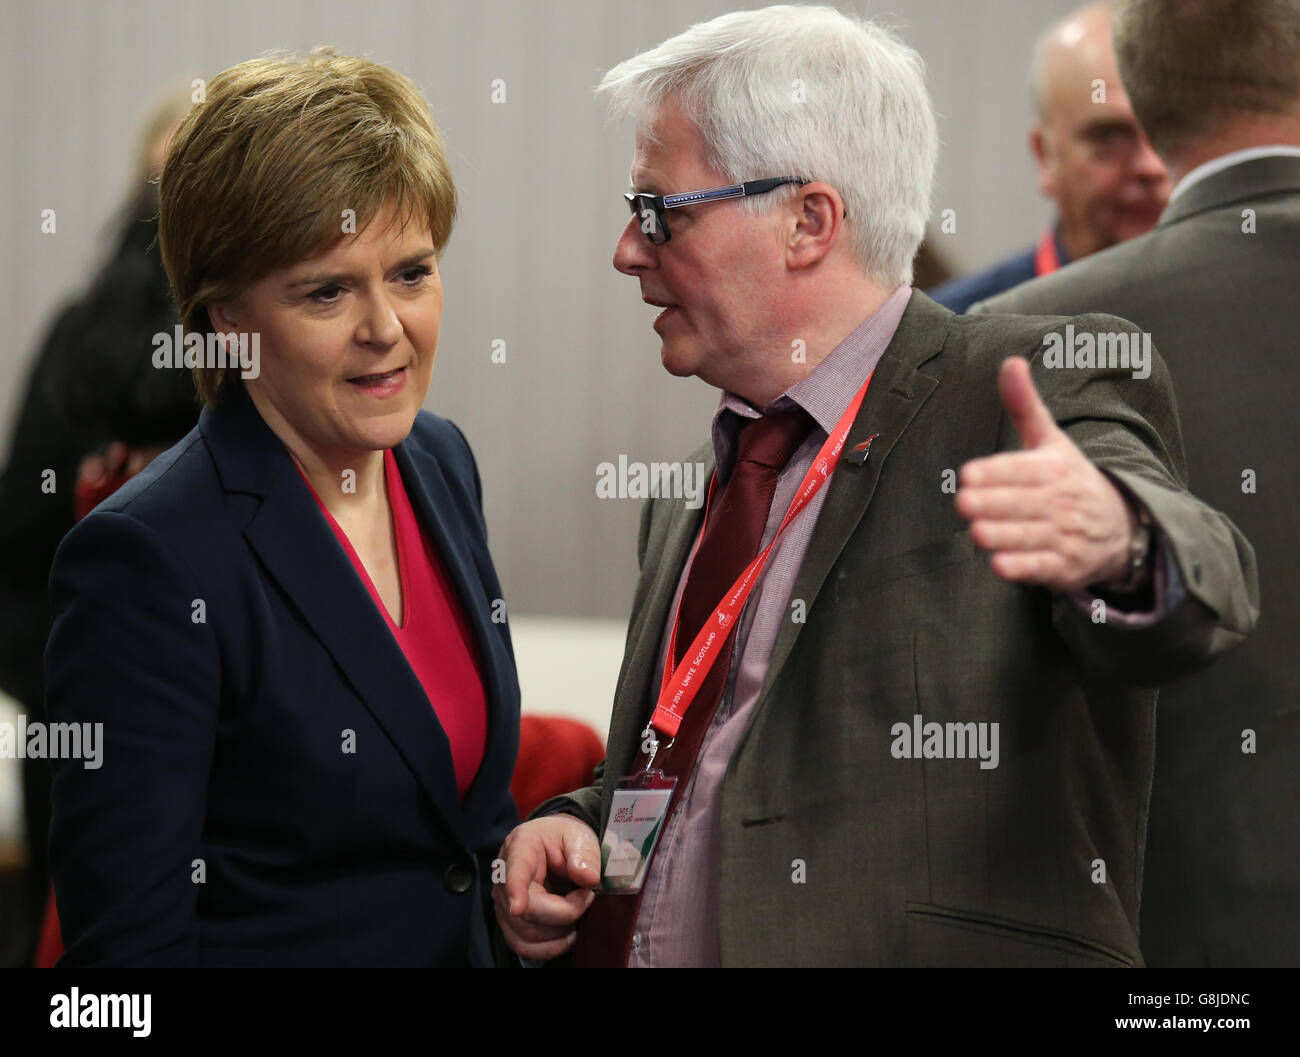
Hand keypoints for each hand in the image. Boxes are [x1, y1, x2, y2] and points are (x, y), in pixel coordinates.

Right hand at [492, 815, 601, 960]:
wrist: (554, 844)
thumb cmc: (564, 838)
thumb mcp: (579, 836)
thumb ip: (585, 854)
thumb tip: (588, 878)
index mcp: (521, 846)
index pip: (514, 872)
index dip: (515, 891)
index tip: (518, 907)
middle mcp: (504, 876)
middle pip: (527, 911)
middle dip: (565, 912)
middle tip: (587, 896)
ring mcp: (504, 902)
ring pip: (526, 934)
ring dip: (559, 932)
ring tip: (578, 911)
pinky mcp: (508, 921)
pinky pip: (523, 945)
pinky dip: (548, 948)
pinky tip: (567, 935)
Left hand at [954, 357, 1136, 591]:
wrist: (1122, 526)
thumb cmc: (1071, 479)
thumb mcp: (1052, 441)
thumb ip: (1025, 407)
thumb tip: (1010, 361)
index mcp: (1056, 468)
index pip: (1022, 469)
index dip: (996, 473)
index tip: (968, 474)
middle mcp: (1061, 502)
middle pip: (1023, 503)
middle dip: (994, 503)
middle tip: (963, 501)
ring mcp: (1064, 536)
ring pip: (1030, 535)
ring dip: (1003, 535)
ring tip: (977, 532)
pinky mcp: (1063, 567)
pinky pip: (1042, 567)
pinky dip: (1022, 568)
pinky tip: (1000, 565)